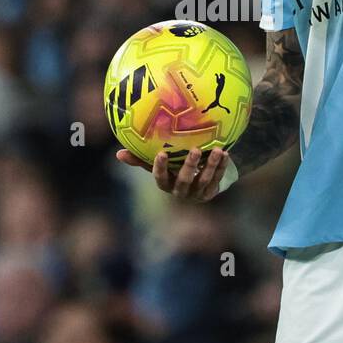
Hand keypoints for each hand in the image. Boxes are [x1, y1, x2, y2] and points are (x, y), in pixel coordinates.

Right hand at [115, 147, 233, 201]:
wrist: (195, 186)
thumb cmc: (172, 171)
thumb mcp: (158, 165)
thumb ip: (141, 159)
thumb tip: (118, 154)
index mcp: (166, 184)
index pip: (160, 179)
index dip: (161, 168)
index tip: (162, 153)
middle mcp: (180, 191)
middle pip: (184, 180)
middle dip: (190, 165)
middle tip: (196, 149)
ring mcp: (196, 193)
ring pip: (203, 180)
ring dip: (211, 165)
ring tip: (216, 150)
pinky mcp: (210, 192)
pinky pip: (217, 179)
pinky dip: (221, 167)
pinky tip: (225, 154)